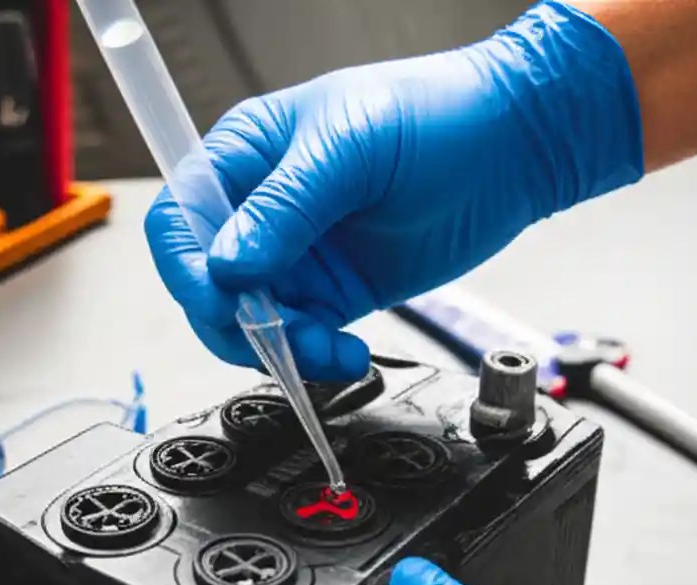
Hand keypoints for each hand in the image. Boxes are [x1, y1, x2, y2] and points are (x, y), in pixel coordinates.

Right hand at [144, 0, 642, 380]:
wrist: (516, 148)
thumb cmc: (437, 114)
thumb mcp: (351, 148)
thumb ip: (286, 207)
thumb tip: (230, 266)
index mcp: (244, 156)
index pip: (180, 220)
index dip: (186, 266)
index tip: (220, 299)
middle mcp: (260, 209)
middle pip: (206, 284)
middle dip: (235, 320)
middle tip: (282, 333)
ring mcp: (296, 255)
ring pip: (250, 323)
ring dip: (278, 347)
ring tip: (329, 345)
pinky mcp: (334, 292)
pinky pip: (300, 339)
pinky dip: (314, 357)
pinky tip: (347, 352)